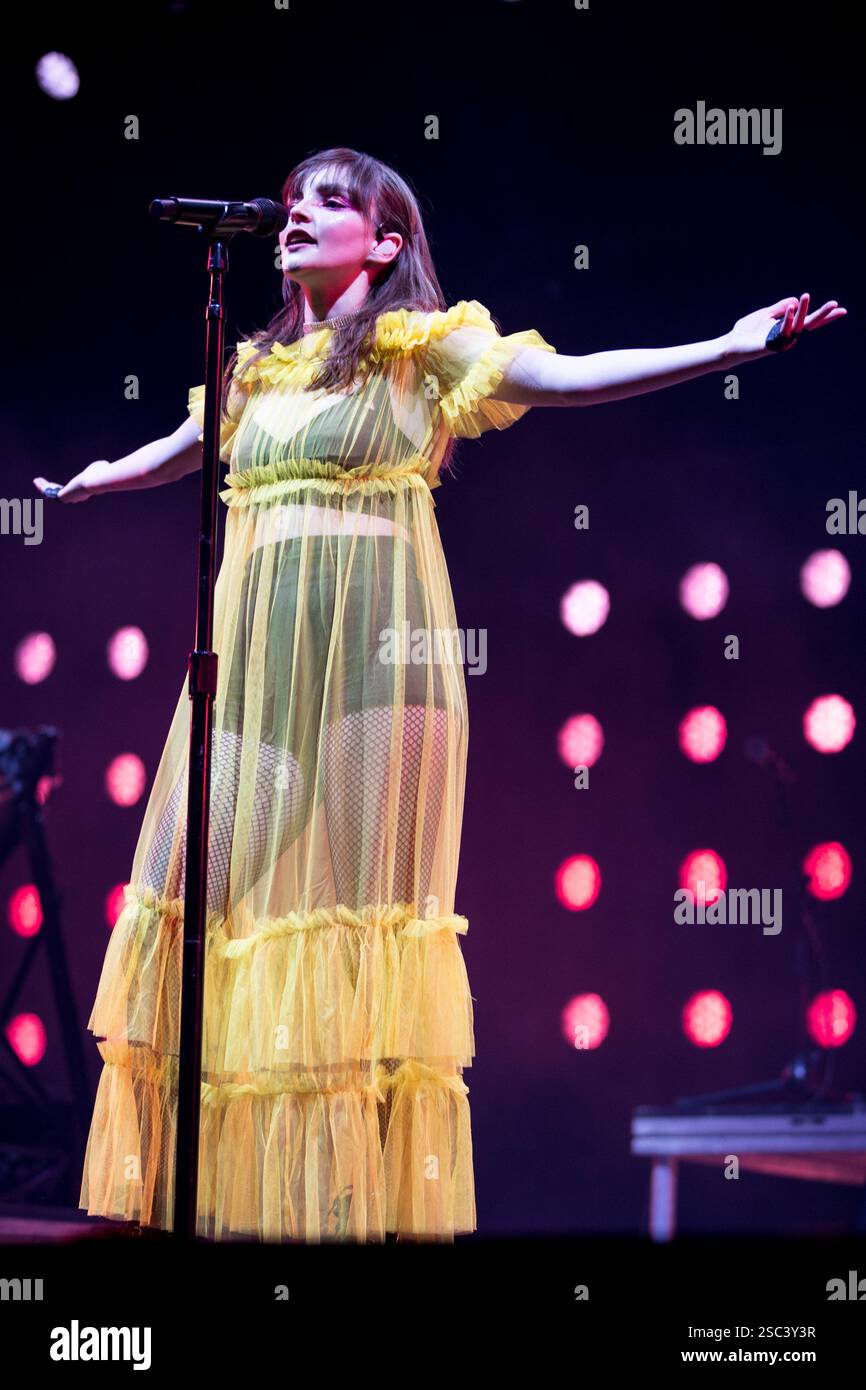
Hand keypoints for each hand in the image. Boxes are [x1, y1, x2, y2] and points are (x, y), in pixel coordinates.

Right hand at [33, 461, 110, 503]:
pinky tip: (36, 481)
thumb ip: (99, 467)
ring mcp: (70, 498)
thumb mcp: (99, 468)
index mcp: (85, 492)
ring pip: (54, 494)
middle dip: (52, 489)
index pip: (73, 493)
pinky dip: (42, 487)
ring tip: (37, 481)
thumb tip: (103, 465)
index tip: (60, 487)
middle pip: (62, 496)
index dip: (65, 490)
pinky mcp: (64, 496)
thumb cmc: (100, 474)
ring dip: (44, 488)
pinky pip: (50, 493)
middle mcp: (77, 498)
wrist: (96, 480)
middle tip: (44, 484)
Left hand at [725, 294, 846, 363]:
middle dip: (823, 315)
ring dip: (803, 311)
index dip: (824, 315)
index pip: (809, 320)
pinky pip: (783, 332)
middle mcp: (787, 335)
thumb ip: (780, 308)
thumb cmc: (747, 331)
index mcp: (787, 327)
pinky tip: (791, 308)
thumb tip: (795, 300)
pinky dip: (788, 320)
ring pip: (797, 327)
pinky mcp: (771, 346)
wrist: (731, 344)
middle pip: (809, 325)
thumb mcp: (766, 314)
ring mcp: (780, 341)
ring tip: (805, 296)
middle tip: (836, 304)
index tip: (840, 308)